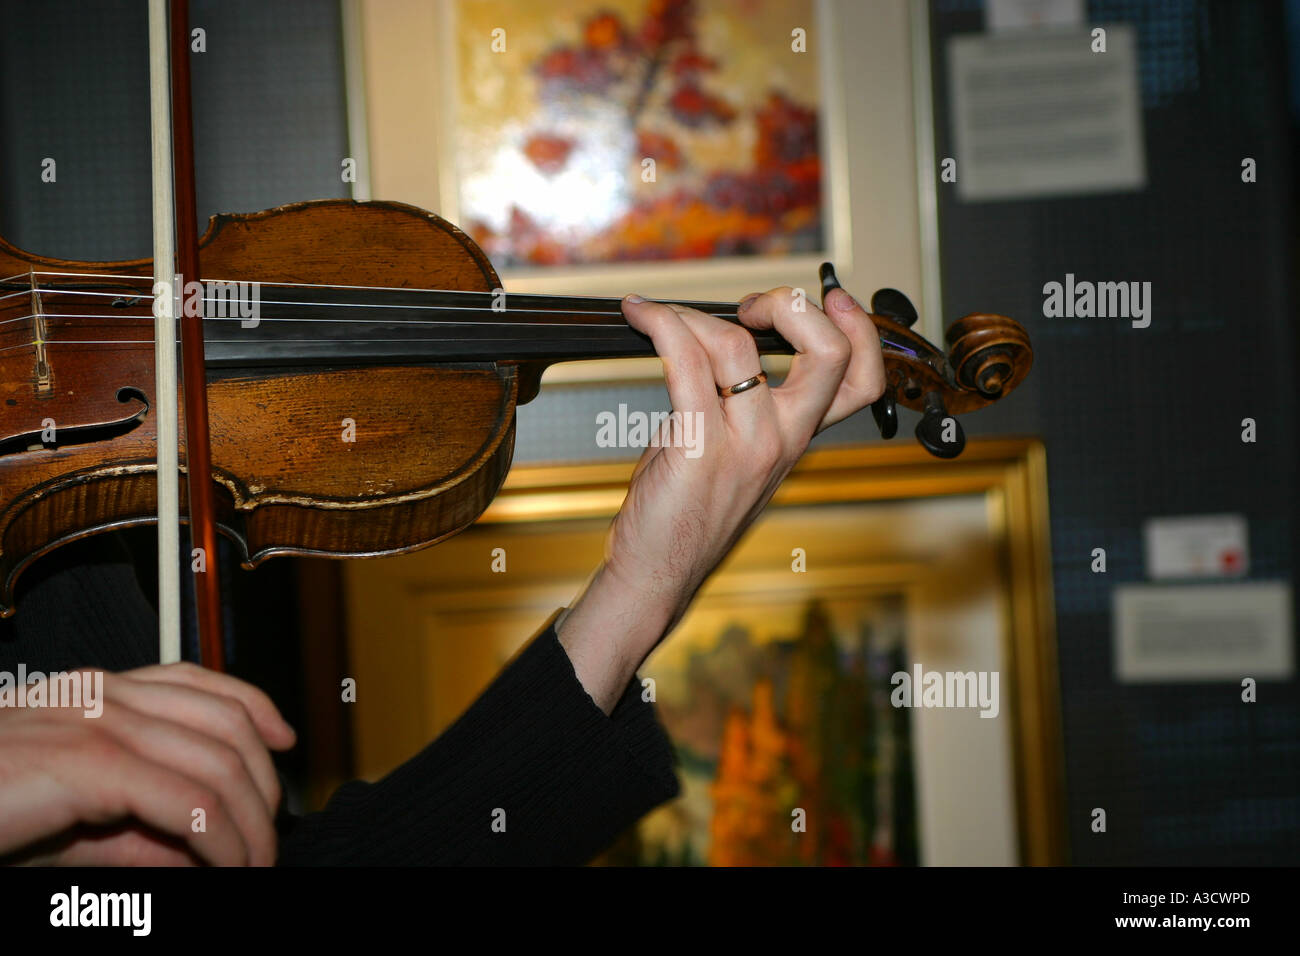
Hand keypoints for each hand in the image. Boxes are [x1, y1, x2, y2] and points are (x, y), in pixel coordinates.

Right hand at [0, 662, 294, 865]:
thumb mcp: (68, 820)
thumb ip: (135, 825)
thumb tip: (205, 846)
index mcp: (96, 690)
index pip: (198, 680)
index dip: (255, 705)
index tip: (285, 740)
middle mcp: (103, 692)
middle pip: (225, 723)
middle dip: (263, 785)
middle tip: (268, 840)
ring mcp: (96, 719)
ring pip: (219, 763)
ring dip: (251, 824)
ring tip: (254, 867)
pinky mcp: (88, 761)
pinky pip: (190, 800)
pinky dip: (224, 840)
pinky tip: (228, 868)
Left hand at [557, 286, 885, 710]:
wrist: (656, 574)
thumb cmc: (686, 512)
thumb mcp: (733, 452)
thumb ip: (742, 401)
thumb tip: (718, 336)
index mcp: (797, 438)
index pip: (864, 381)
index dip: (861, 329)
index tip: (831, 296)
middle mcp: (782, 441)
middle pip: (830, 354)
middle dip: (793, 304)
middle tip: (749, 307)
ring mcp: (744, 446)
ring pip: (739, 347)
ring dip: (695, 315)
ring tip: (662, 316)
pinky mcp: (697, 449)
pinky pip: (683, 364)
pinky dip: (660, 325)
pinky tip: (639, 315)